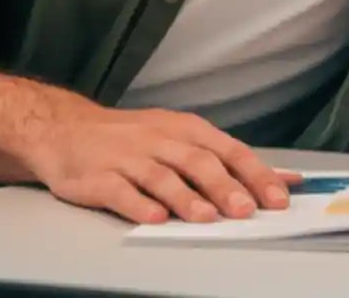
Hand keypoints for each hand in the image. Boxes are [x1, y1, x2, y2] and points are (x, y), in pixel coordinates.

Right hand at [23, 104, 300, 223]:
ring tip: (207, 217)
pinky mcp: (97, 177)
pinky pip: (120, 191)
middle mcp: (160, 139)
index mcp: (186, 129)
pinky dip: (138, 205)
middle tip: (246, 210)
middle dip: (225, 186)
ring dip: (186, 198)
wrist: (64, 128)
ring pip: (162, 177)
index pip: (229, 151)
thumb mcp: (182, 137)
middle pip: (198, 162)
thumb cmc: (132, 137)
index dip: (255, 174)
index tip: (278, 197)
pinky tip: (155, 219)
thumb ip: (229, 159)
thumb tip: (284, 178)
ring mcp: (128, 158)